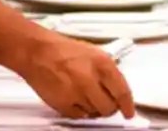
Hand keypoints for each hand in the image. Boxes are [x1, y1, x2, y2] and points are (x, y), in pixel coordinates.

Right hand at [16, 31, 134, 118]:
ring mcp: (76, 94)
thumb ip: (108, 72)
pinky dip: (80, 111)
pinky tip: (76, 99)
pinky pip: (79, 116)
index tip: (129, 112)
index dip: (128, 105)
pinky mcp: (63, 104)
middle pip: (109, 107)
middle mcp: (90, 80)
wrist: (37, 52)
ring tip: (86, 94)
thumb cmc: (62, 50)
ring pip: (95, 113)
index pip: (122, 92)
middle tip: (106, 102)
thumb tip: (118, 87)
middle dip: (110, 107)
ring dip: (94, 108)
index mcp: (102, 64)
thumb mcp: (94, 53)